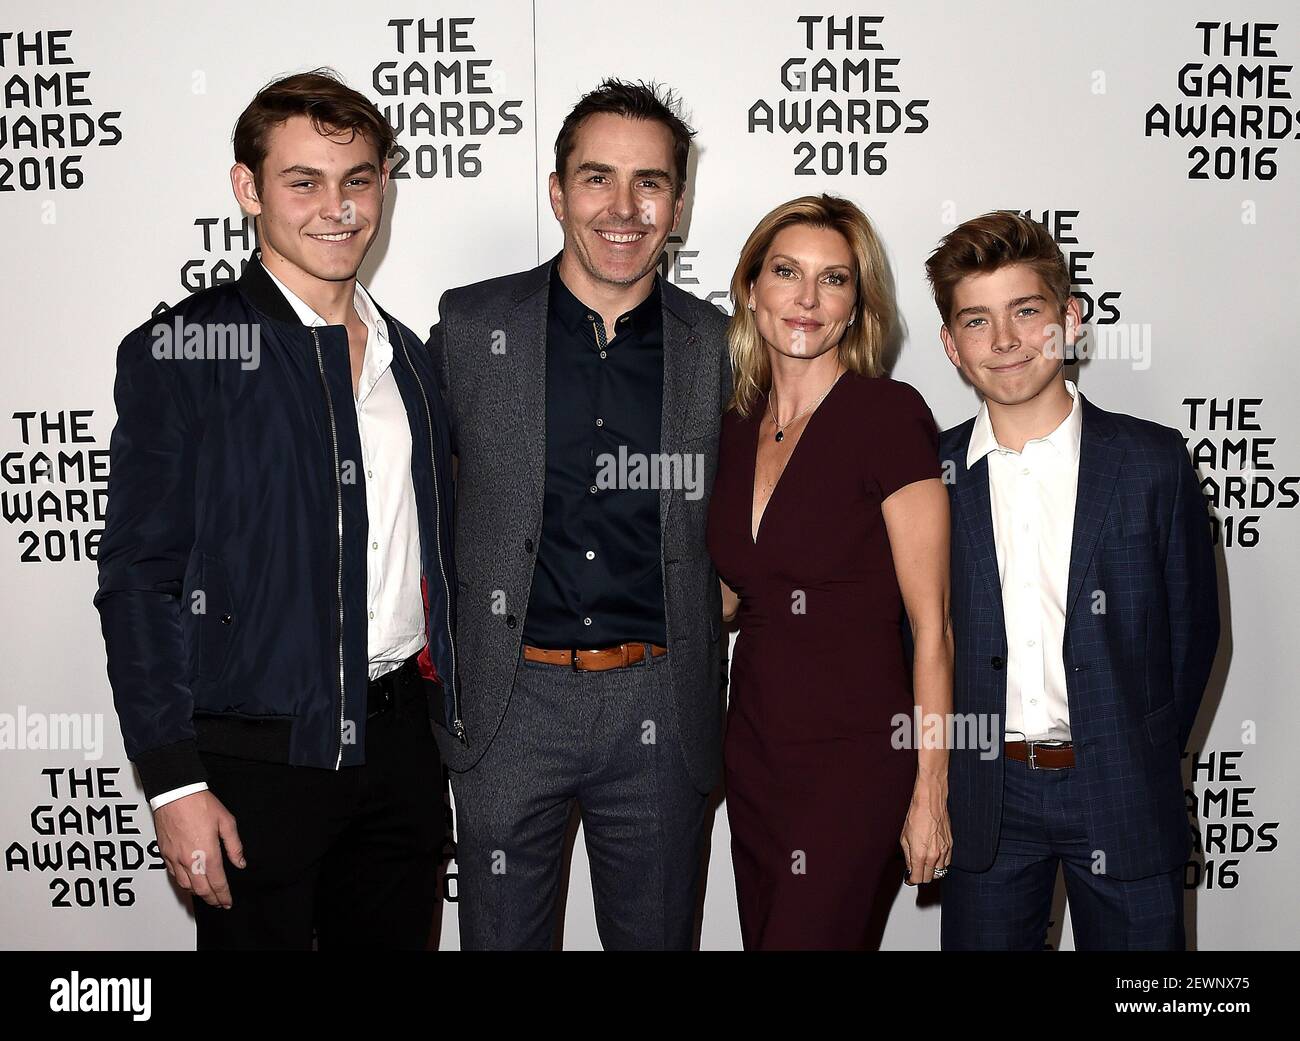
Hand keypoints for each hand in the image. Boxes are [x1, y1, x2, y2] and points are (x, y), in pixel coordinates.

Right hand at [152, 790, 244, 907]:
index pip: (218, 882)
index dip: (224, 895)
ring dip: (198, 893)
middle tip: (219, 903)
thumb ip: (234, 846)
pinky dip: (183, 883)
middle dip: (211, 899)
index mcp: (208, 853)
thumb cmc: (201, 805)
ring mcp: (175, 858)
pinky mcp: (165, 854)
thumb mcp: (227, 822)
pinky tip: (189, 882)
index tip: (228, 902)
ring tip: (207, 894)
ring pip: (186, 886)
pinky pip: (174, 875)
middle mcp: (190, 860)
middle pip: (201, 890)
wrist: (175, 794)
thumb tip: (240, 863)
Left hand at [899, 773, 951, 885]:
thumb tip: (910, 867)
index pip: (918, 878)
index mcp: (920, 855)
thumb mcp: (904, 838)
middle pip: (929, 878)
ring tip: (924, 864)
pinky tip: (934, 858)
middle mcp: (934, 856)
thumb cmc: (916, 816)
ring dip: (931, 871)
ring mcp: (944, 851)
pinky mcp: (950, 846)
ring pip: (939, 872)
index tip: (909, 878)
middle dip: (921, 876)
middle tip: (915, 872)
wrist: (930, 803)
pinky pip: (946, 863)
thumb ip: (908, 856)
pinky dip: (940, 864)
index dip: (911, 880)